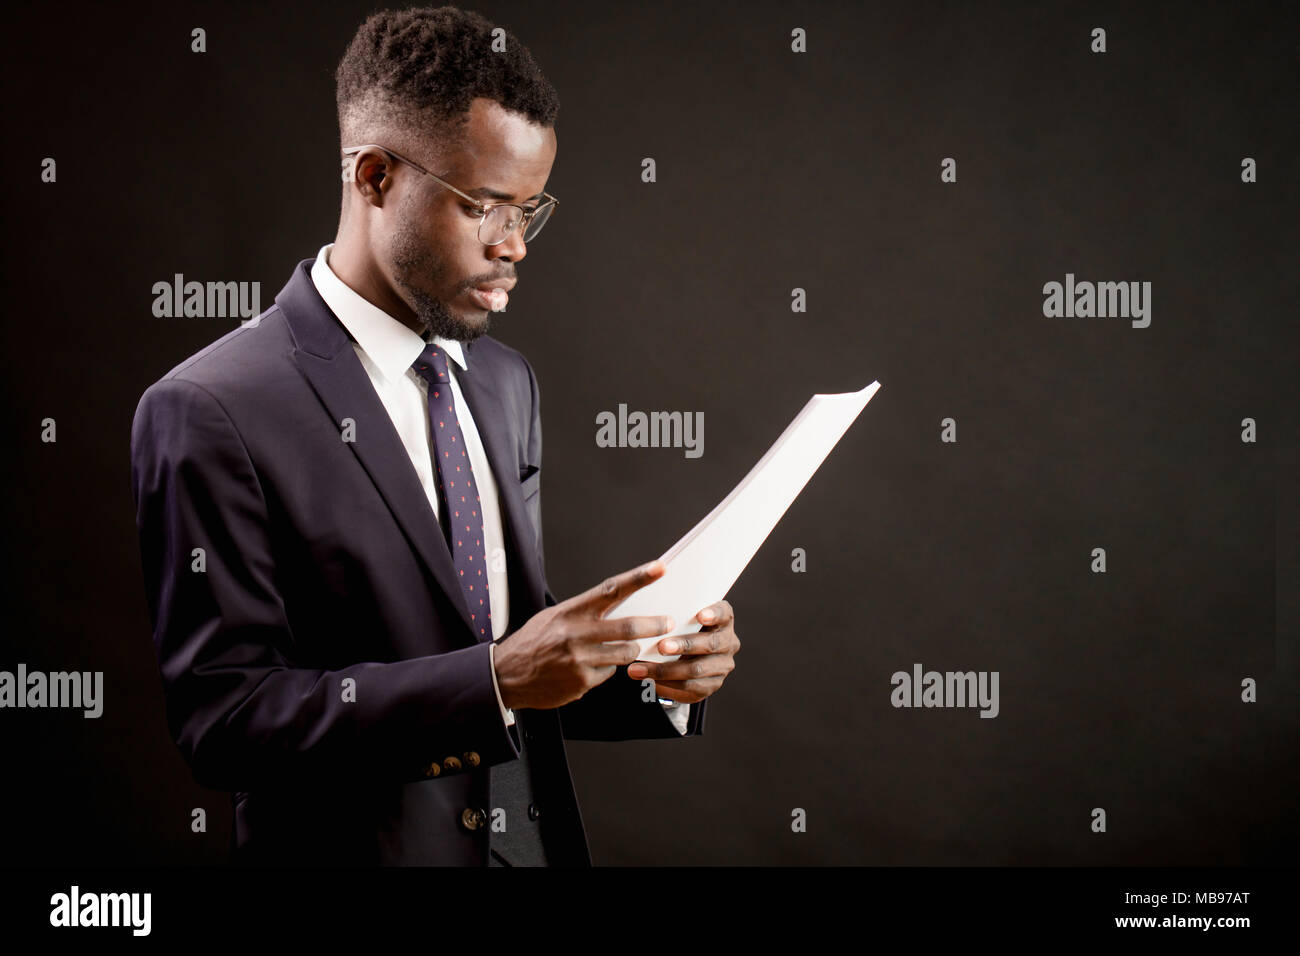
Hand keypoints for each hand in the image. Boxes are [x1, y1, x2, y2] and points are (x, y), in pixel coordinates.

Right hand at [495, 560, 675, 710]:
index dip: (638, 578)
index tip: (660, 568)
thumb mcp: (554, 617)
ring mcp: (580, 660)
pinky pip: (608, 674)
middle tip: (668, 622)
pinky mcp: (581, 682)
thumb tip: (619, 605)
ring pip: (624, 654)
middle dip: (653, 625)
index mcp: (571, 612)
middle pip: (627, 628)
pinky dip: (606, 670)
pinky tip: (588, 669)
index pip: (610, 590)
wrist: (506, 675)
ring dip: (631, 651)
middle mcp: (576, 634)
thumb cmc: (533, 642)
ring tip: (625, 649)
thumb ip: (585, 612)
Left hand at [625, 599, 739, 703]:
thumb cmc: (678, 629)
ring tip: (639, 669)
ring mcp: (722, 666)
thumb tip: (648, 618)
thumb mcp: (680, 619)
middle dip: (685, 645)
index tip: (700, 615)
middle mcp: (728, 642)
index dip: (714, 614)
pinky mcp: (711, 685)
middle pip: (710, 644)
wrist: (684, 657)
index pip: (724, 613)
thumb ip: (673, 616)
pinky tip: (646, 679)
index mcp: (723, 620)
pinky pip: (688, 686)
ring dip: (666, 670)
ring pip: (696, 669)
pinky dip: (665, 683)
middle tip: (661, 646)